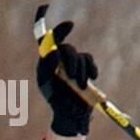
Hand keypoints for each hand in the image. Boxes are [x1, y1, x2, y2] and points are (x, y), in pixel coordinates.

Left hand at [36, 19, 97, 135]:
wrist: (71, 115)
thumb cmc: (56, 101)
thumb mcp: (47, 85)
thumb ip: (47, 67)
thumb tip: (53, 51)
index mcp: (46, 63)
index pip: (50, 41)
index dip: (59, 31)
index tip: (70, 25)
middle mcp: (59, 61)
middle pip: (67, 49)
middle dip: (72, 61)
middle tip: (72, 76)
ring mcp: (72, 65)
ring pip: (80, 57)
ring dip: (81, 72)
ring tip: (79, 86)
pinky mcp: (84, 69)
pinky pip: (89, 61)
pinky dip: (91, 69)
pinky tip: (92, 78)